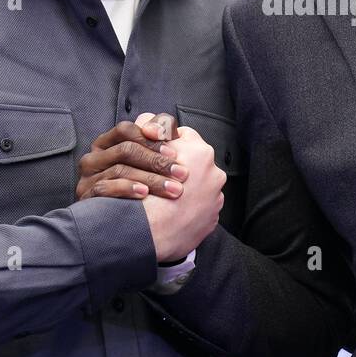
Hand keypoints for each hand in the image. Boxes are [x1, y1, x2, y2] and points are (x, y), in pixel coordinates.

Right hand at [75, 112, 185, 201]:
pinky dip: (127, 188)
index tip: (174, 152)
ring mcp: (87, 177)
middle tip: (182, 173)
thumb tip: (165, 128)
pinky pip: (105, 188)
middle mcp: (94, 158)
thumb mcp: (149, 162)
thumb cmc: (142, 191)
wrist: (123, 227)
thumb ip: (156, 139)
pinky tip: (145, 194)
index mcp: (106, 144)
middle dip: (157, 161)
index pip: (126, 130)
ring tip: (172, 189)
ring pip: (120, 169)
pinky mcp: (86, 197)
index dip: (150, 138)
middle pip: (126, 150)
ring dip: (150, 178)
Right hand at [141, 126, 225, 262]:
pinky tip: (172, 213)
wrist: (147, 233)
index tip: (156, 154)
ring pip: (200, 187)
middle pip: (195, 162)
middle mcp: (214, 173)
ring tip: (167, 199)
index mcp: (200, 153)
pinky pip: (201, 209)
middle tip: (161, 177)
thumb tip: (150, 122)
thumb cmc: (142, 191)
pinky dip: (189, 210)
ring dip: (186, 190)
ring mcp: (216, 198)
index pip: (185, 136)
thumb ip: (148, 130)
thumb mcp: (140, 151)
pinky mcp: (212, 220)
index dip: (167, 144)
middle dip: (179, 167)